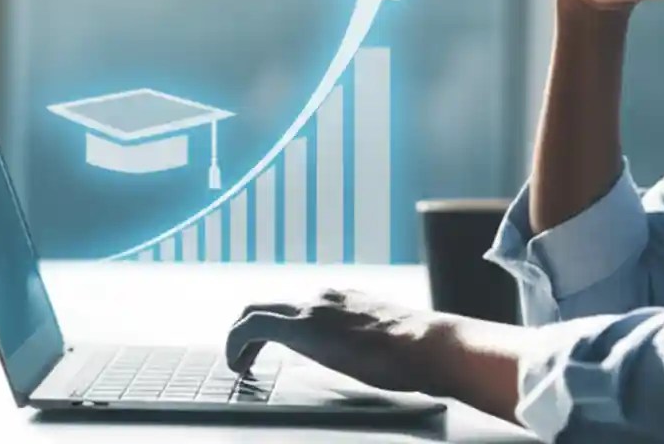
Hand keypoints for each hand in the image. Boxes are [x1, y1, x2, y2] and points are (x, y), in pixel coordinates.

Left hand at [225, 289, 442, 393]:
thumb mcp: (393, 341)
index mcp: (347, 300)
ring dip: (241, 338)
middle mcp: (326, 297)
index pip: (303, 305)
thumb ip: (377, 342)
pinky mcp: (302, 326)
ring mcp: (313, 308)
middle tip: (245, 356)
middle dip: (250, 329)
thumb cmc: (420, 350)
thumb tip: (385, 359)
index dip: (283, 325)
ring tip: (239, 366)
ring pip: (257, 311)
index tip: (278, 349)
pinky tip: (237, 365)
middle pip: (270, 304)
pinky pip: (253, 326)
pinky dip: (237, 342)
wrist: (426, 344)